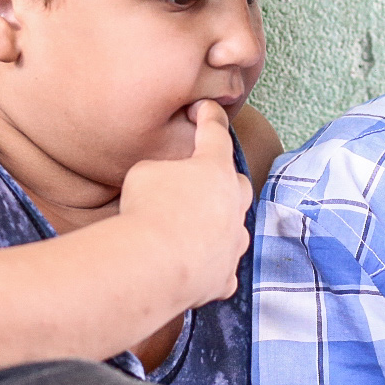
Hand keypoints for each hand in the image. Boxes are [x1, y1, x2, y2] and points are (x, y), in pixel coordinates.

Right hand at [118, 101, 251, 309]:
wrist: (152, 265)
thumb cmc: (146, 209)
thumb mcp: (145, 173)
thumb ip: (164, 172)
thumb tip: (167, 186)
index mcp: (215, 169)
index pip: (215, 134)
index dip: (209, 117)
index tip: (206, 108)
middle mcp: (233, 204)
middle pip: (239, 184)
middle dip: (224, 179)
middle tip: (205, 179)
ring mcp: (233, 242)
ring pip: (236, 227)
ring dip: (220, 223)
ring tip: (200, 226)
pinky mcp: (225, 276)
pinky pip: (222, 267)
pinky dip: (211, 264)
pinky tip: (198, 265)